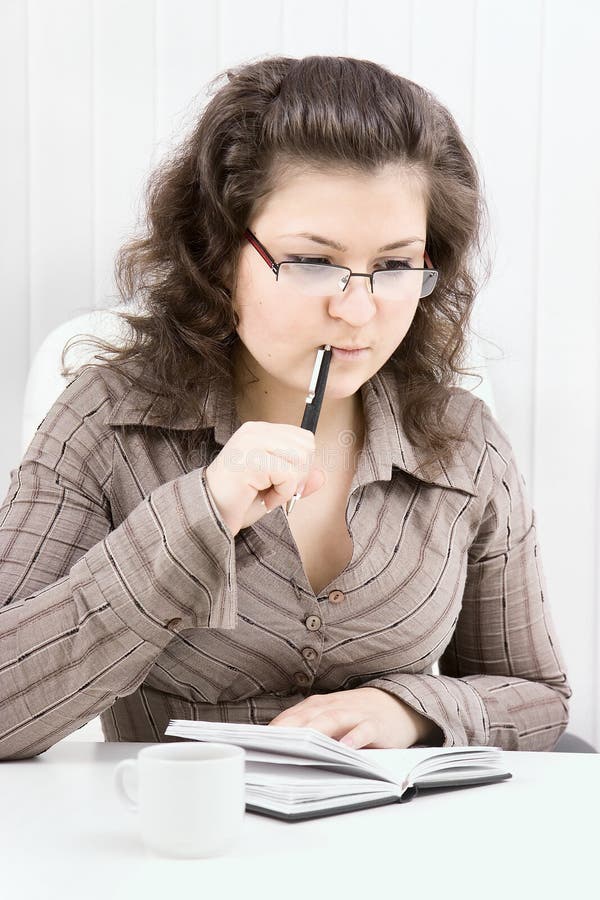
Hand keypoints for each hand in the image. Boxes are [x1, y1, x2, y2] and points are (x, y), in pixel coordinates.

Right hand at [205, 421, 326, 535]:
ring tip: (269, 494)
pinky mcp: (251, 459)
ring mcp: (251, 443)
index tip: (282, 483)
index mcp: (260, 431)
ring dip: (290, 486)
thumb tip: (321, 476)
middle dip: (299, 475)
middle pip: (307, 446)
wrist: (210, 516)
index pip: (304, 438)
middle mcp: (255, 431)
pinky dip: (282, 494)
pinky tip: (264, 500)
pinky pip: (289, 475)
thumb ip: (298, 480)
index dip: (302, 465)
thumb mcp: (275, 488)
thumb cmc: (238, 501)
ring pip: (301, 459)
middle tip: (276, 490)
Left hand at [267, 687, 437, 748]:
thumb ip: (307, 731)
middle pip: (306, 717)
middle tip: (271, 747)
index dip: (273, 731)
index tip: (256, 745)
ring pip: (331, 720)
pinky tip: (346, 748)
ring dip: (316, 731)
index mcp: (317, 707)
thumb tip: (276, 752)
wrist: (396, 705)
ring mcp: (354, 714)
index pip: (290, 718)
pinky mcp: (376, 724)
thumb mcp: (329, 720)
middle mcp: (332, 707)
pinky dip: (355, 738)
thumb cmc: (354, 717)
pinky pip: (364, 730)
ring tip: (301, 747)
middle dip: (288, 731)